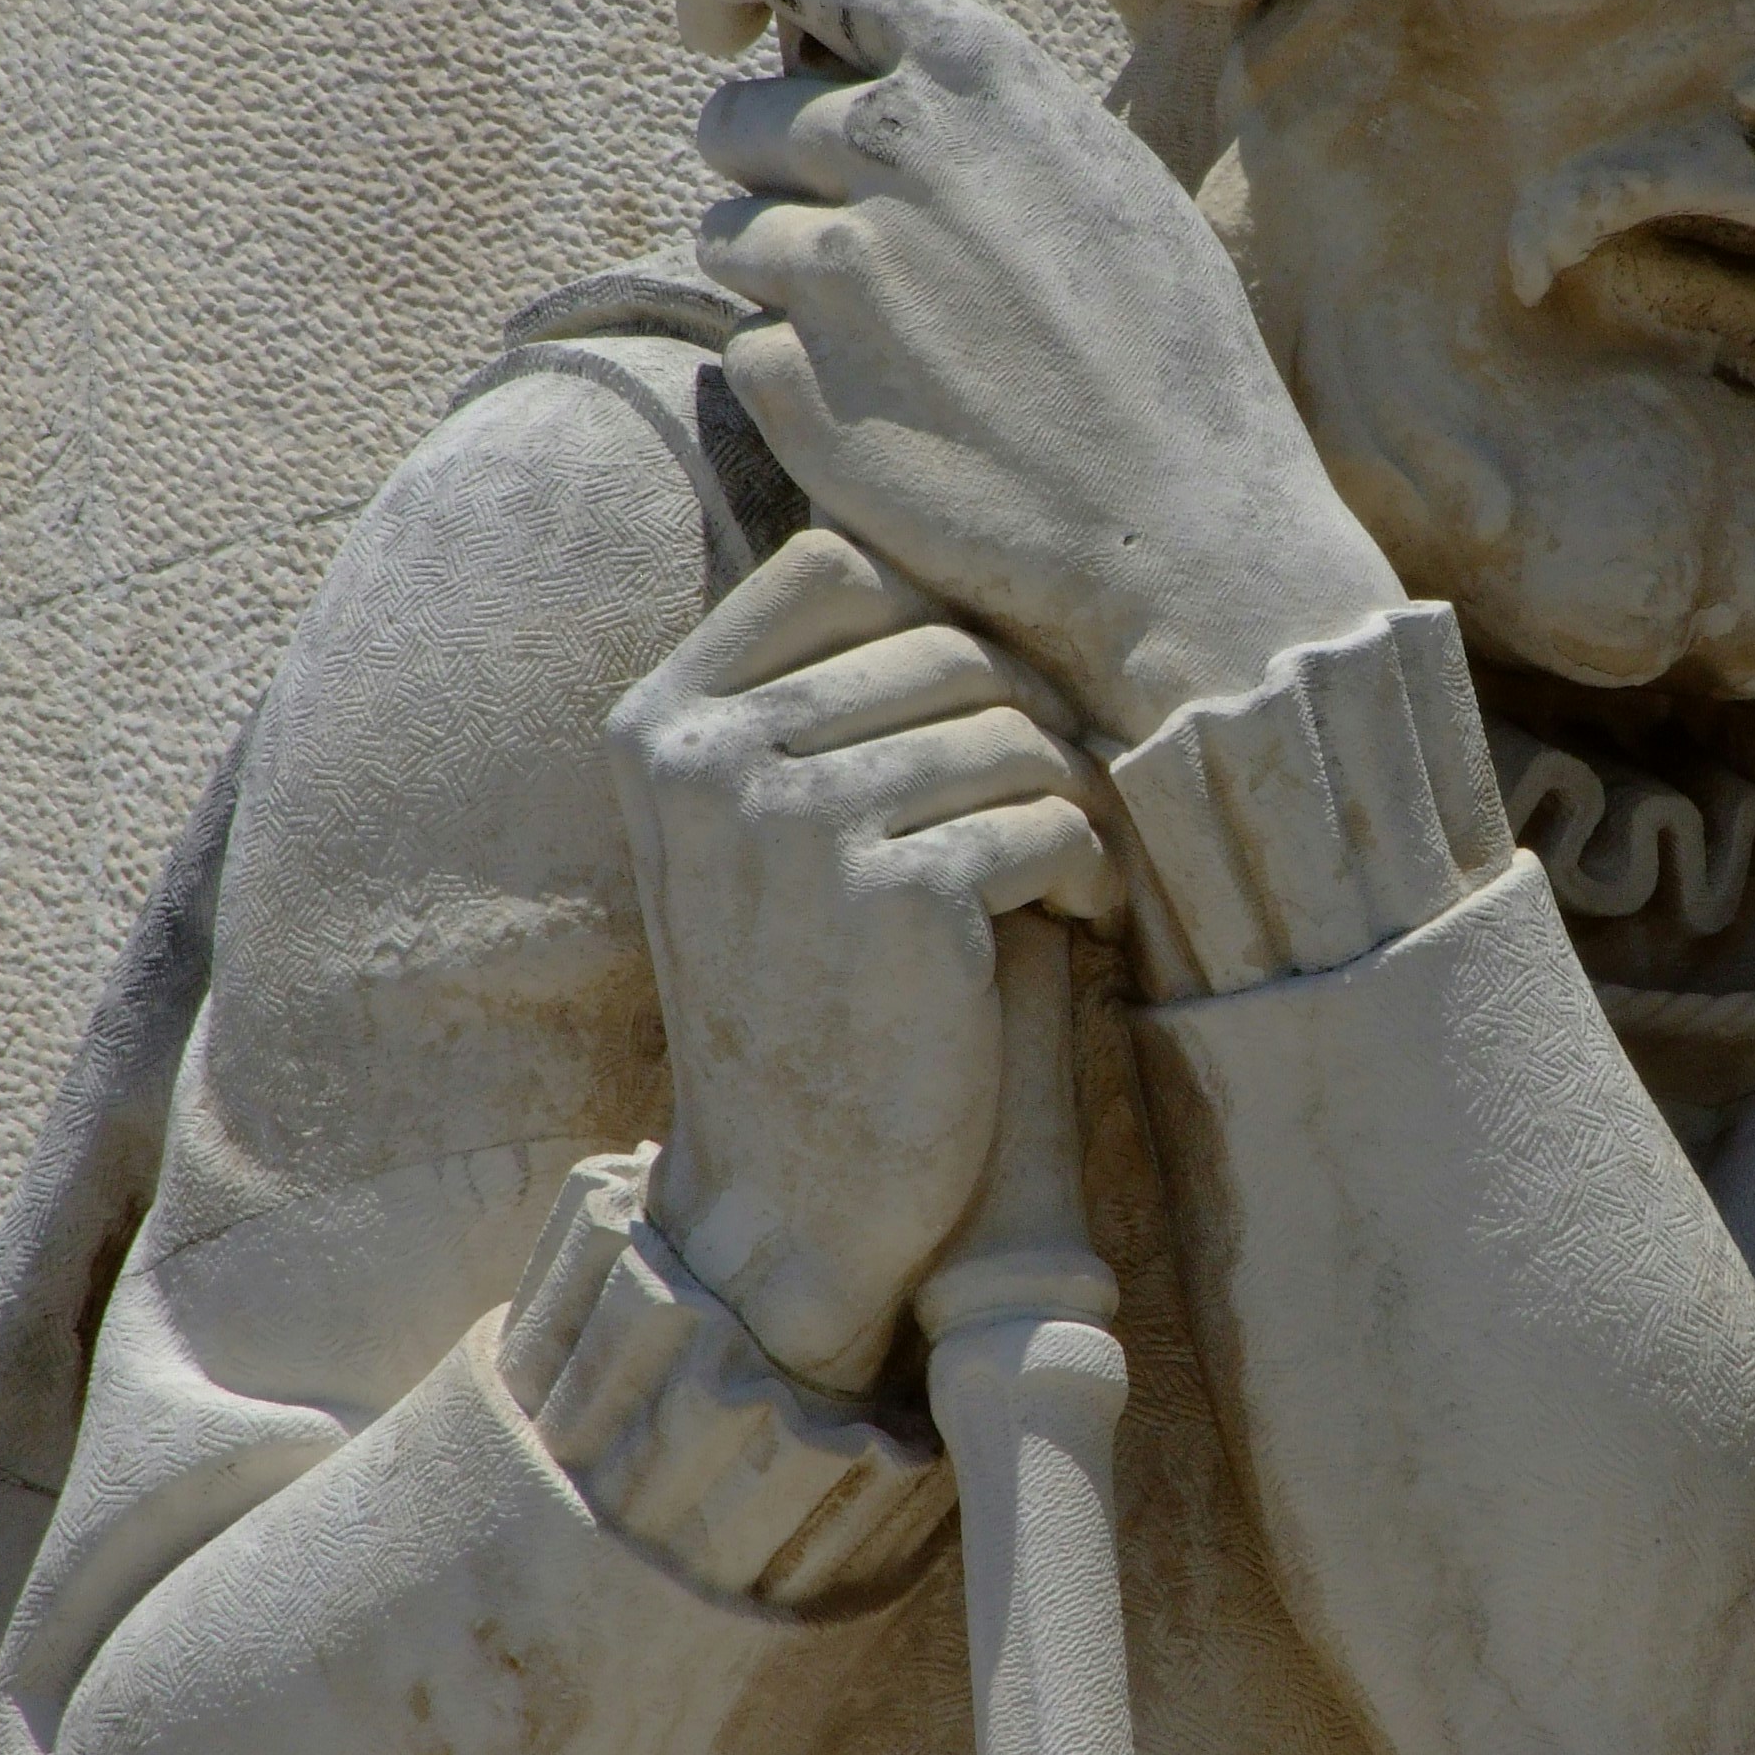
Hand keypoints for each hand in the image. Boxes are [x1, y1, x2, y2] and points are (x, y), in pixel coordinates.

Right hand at [607, 527, 1114, 1392]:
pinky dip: (1090, 865)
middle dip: (1030, 715)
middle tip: (1063, 793)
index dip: (939, 612)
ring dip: (1073, 794)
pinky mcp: (895, 895)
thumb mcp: (758, 829)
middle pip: (944, 641)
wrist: (788, 1199)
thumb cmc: (803, 997)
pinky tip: (1081, 913)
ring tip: (1075, 861)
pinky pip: (1047, 816)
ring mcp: (798, 821)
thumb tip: (962, 555)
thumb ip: (820, 699)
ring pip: (1011, 728)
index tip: (985, 702)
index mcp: (664, 723)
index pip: (836, 563)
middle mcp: (714, 757)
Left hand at [668, 0, 1402, 745]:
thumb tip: (865, 73)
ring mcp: (828, 269)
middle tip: (867, 257)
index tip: (709, 17)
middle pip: (734, 123)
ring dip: (787, 287)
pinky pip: (744, 353)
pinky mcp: (787, 385)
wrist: (1186, 537)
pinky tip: (901, 427)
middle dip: (771, 176)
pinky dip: (798, 387)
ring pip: (730, 242)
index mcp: (970, 69)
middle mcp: (884, 146)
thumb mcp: (1099, 176)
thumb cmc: (1171, 359)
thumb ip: (974, 109)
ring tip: (909, 353)